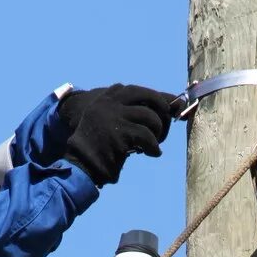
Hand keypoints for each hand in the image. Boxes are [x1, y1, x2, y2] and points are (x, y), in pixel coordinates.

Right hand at [59, 84, 174, 185]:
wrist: (82, 164)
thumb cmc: (100, 147)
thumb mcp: (111, 123)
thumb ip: (133, 113)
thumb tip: (174, 104)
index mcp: (106, 99)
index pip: (136, 91)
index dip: (154, 98)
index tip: (162, 109)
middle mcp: (110, 103)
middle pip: (148, 96)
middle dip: (162, 108)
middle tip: (164, 123)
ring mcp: (115, 116)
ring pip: (151, 117)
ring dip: (158, 131)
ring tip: (154, 143)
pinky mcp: (121, 133)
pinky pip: (147, 136)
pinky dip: (154, 147)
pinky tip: (152, 153)